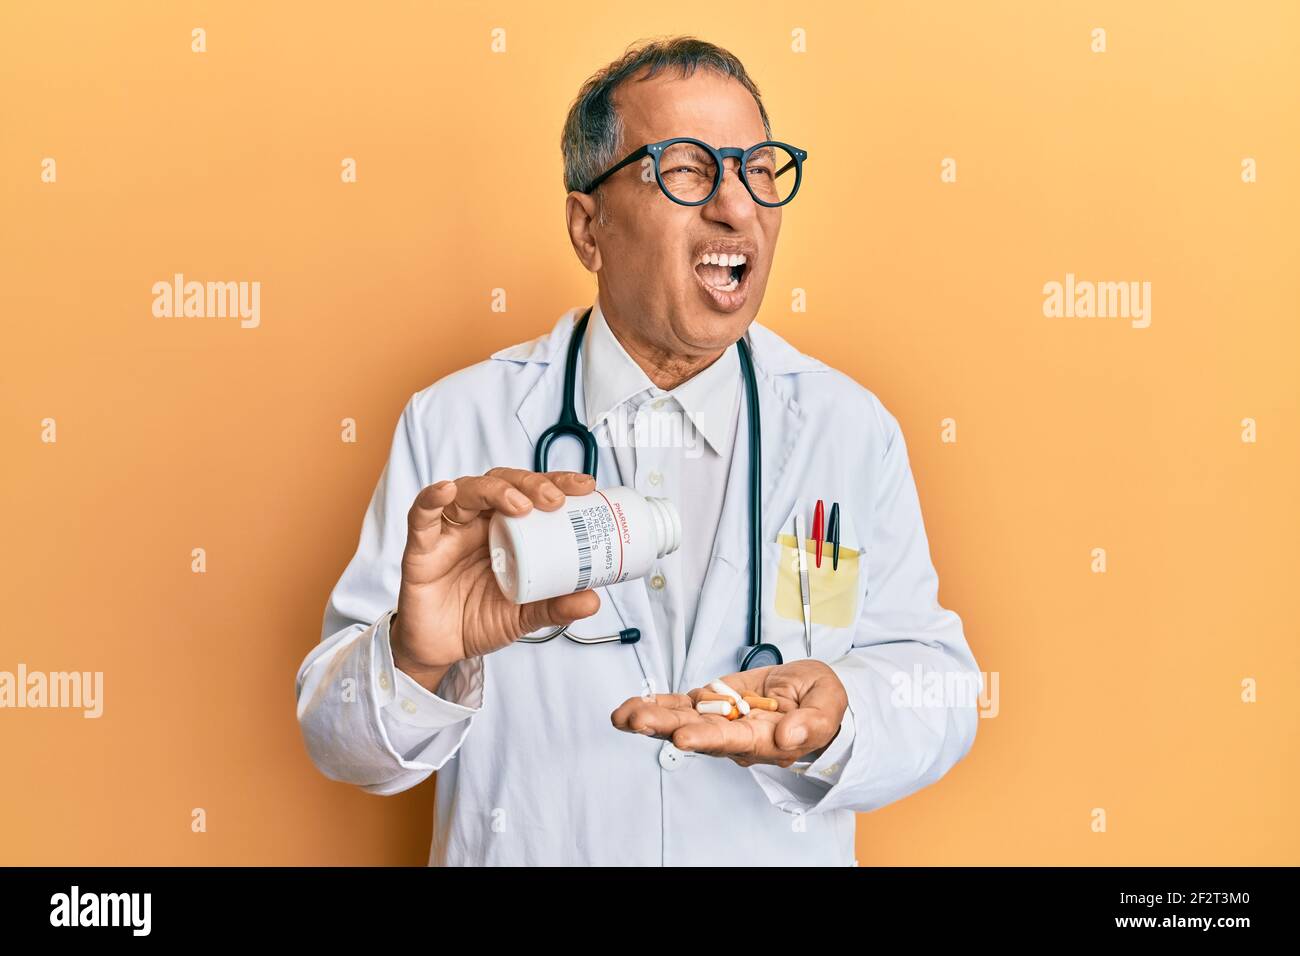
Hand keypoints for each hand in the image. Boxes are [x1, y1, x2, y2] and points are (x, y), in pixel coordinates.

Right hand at [390, 467, 600, 687]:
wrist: (441, 650)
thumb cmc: (480, 620)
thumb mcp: (524, 615)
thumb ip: (554, 607)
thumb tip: (592, 601)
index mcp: (507, 530)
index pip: (532, 493)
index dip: (557, 482)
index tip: (586, 486)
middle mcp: (480, 522)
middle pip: (503, 483)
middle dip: (531, 484)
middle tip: (555, 499)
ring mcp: (451, 531)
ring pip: (468, 491)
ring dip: (494, 490)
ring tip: (518, 504)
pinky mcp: (422, 548)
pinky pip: (421, 516)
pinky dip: (431, 499)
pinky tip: (445, 490)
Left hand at [610, 659, 848, 767]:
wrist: (812, 694)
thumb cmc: (822, 703)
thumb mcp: (829, 707)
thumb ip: (812, 724)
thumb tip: (788, 737)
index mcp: (764, 741)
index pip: (731, 741)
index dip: (705, 739)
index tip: (682, 736)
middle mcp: (735, 735)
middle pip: (695, 732)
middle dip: (663, 726)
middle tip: (635, 720)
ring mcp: (720, 718)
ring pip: (681, 718)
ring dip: (651, 715)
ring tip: (622, 714)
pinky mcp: (713, 701)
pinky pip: (681, 704)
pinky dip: (658, 702)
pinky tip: (634, 703)